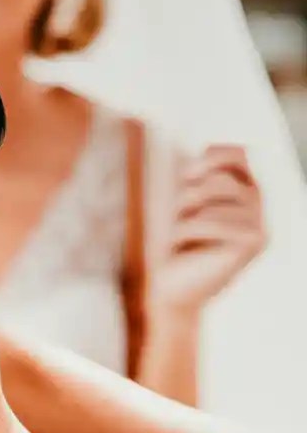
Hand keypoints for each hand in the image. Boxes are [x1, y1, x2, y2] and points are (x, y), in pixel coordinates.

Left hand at [151, 145, 265, 316]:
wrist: (173, 285)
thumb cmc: (173, 241)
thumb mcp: (181, 202)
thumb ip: (195, 176)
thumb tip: (197, 148)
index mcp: (242, 189)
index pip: (237, 153)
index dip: (209, 156)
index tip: (185, 175)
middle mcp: (257, 204)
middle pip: (220, 176)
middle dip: (188, 194)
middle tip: (179, 218)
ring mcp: (260, 223)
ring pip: (214, 194)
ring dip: (184, 213)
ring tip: (180, 233)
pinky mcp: (253, 242)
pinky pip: (212, 219)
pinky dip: (186, 230)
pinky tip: (183, 246)